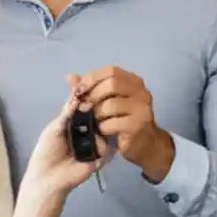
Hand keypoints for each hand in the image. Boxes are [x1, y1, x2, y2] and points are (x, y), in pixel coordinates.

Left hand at [25, 89, 113, 194]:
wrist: (48, 177)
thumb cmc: (46, 151)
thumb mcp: (54, 128)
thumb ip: (66, 113)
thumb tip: (77, 96)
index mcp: (72, 124)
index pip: (83, 108)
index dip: (87, 99)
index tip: (89, 89)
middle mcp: (85, 132)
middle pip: (97, 116)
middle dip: (96, 110)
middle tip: (92, 106)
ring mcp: (94, 144)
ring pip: (105, 129)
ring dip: (99, 127)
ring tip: (89, 132)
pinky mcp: (100, 157)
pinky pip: (108, 146)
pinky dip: (101, 144)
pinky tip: (93, 146)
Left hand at [72, 67, 175, 181]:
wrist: (145, 145)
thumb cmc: (122, 121)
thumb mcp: (106, 102)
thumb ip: (89, 90)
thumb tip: (70, 77)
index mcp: (133, 82)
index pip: (111, 71)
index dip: (92, 79)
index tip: (79, 90)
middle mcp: (141, 92)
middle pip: (112, 84)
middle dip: (93, 95)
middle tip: (84, 107)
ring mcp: (142, 109)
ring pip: (111, 105)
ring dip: (96, 114)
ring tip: (95, 121)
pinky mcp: (137, 126)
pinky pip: (112, 123)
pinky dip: (102, 128)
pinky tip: (104, 131)